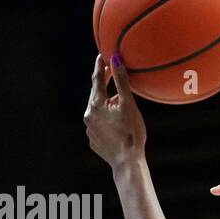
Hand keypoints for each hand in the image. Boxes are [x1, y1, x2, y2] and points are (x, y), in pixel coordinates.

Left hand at [83, 53, 145, 168]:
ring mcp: (90, 130)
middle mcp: (88, 116)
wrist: (127, 162)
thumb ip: (121, 81)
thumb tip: (115, 59)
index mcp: (96, 105)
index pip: (97, 80)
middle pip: (96, 96)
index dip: (100, 66)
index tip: (102, 56)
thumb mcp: (128, 104)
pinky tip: (117, 126)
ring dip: (107, 107)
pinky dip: (107, 122)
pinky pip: (99, 126)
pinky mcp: (94, 141)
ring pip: (98, 112)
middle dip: (105, 87)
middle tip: (111, 77)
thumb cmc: (131, 132)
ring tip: (120, 108)